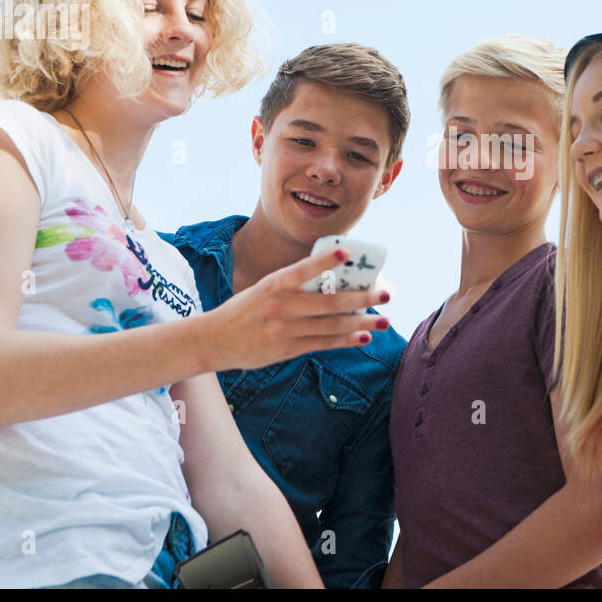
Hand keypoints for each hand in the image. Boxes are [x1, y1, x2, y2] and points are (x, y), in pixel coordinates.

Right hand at [204, 247, 388, 371]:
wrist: (214, 340)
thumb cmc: (245, 309)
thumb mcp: (263, 289)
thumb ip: (293, 285)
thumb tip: (333, 280)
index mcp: (274, 284)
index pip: (302, 269)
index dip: (325, 261)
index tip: (346, 252)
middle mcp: (281, 306)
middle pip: (329, 302)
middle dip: (361, 298)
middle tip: (387, 294)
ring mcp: (285, 330)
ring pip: (331, 326)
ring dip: (361, 322)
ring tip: (384, 320)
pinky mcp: (287, 350)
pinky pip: (323, 344)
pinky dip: (345, 340)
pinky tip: (364, 336)